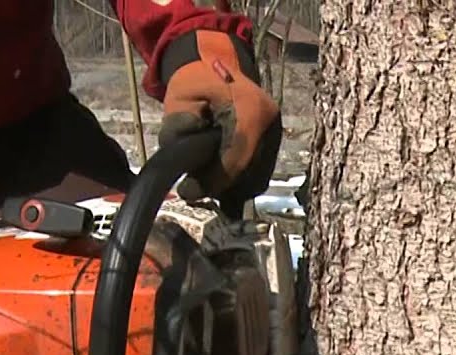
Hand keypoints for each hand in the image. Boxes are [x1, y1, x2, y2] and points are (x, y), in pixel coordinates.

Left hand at [157, 30, 281, 212]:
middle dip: (222, 186)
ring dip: (232, 185)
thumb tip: (188, 171)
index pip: (238, 156)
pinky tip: (221, 175)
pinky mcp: (275, 140)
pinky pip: (260, 171)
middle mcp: (270, 122)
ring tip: (207, 181)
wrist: (217, 62)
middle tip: (195, 188)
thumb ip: (180, 130)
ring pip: (258, 177)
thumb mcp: (179, 99)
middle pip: (250, 173)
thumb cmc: (196, 79)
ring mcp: (276, 132)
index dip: (215, 180)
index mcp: (250, 107)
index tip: (191, 191)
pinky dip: (240, 178)